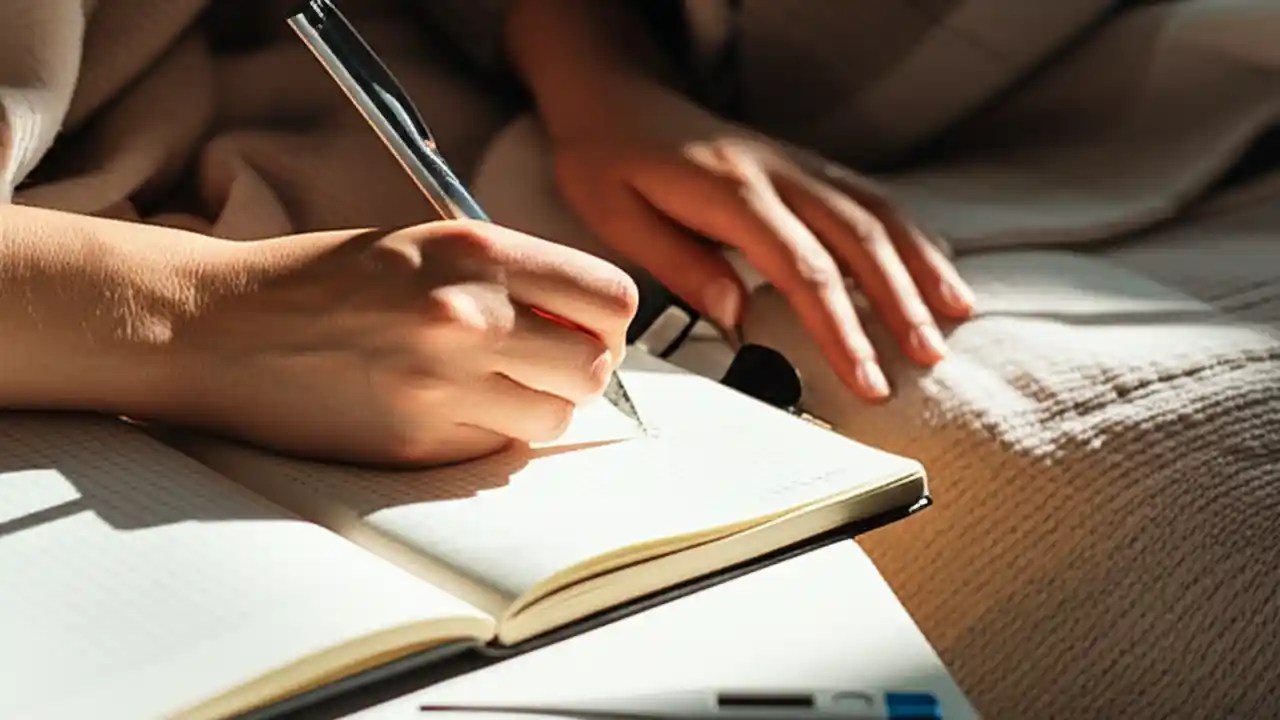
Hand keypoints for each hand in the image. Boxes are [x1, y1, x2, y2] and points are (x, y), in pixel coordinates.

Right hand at [175, 220, 636, 465]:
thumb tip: (586, 321)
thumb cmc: (323, 279)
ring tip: (490, 389)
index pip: (611, 298)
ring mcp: (446, 385)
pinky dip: (487, 436)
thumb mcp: (425, 244)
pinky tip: (444, 410)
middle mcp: (473, 317)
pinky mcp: (419, 443)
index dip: (608, 320)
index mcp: (479, 253)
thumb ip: (510, 277)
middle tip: (546, 366)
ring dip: (537, 409)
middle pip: (596, 367)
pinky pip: (497, 450)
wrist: (224, 328)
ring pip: (556, 418)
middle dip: (581, 370)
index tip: (589, 328)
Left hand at [548, 84, 974, 400]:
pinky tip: (932, 260)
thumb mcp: (618, 216)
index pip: (805, 270)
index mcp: (733, 194)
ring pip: (876, 212)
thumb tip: (737, 316)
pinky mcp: (801, 166)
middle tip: (930, 358)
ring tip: (957, 314)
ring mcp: (796, 166)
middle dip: (901, 303)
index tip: (867, 379)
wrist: (615, 95)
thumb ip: (681, 264)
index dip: (841, 329)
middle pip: (859, 240)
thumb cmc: (608, 158)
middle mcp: (778, 174)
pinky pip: (868, 195)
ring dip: (921, 264)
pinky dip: (908, 230)